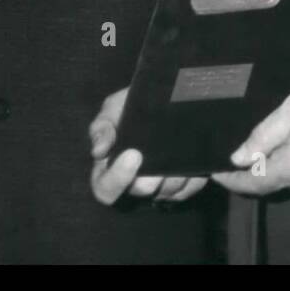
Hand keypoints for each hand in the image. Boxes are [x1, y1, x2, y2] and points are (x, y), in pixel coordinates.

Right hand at [89, 88, 208, 204]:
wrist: (165, 98)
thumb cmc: (132, 104)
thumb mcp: (113, 108)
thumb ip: (102, 126)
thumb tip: (98, 151)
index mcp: (110, 168)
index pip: (105, 189)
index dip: (117, 179)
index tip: (134, 154)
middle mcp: (133, 182)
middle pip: (140, 191)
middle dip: (152, 178)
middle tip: (161, 161)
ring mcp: (158, 186)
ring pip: (167, 192)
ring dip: (175, 174)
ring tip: (180, 151)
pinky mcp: (181, 186)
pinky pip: (188, 190)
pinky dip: (191, 177)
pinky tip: (191, 162)